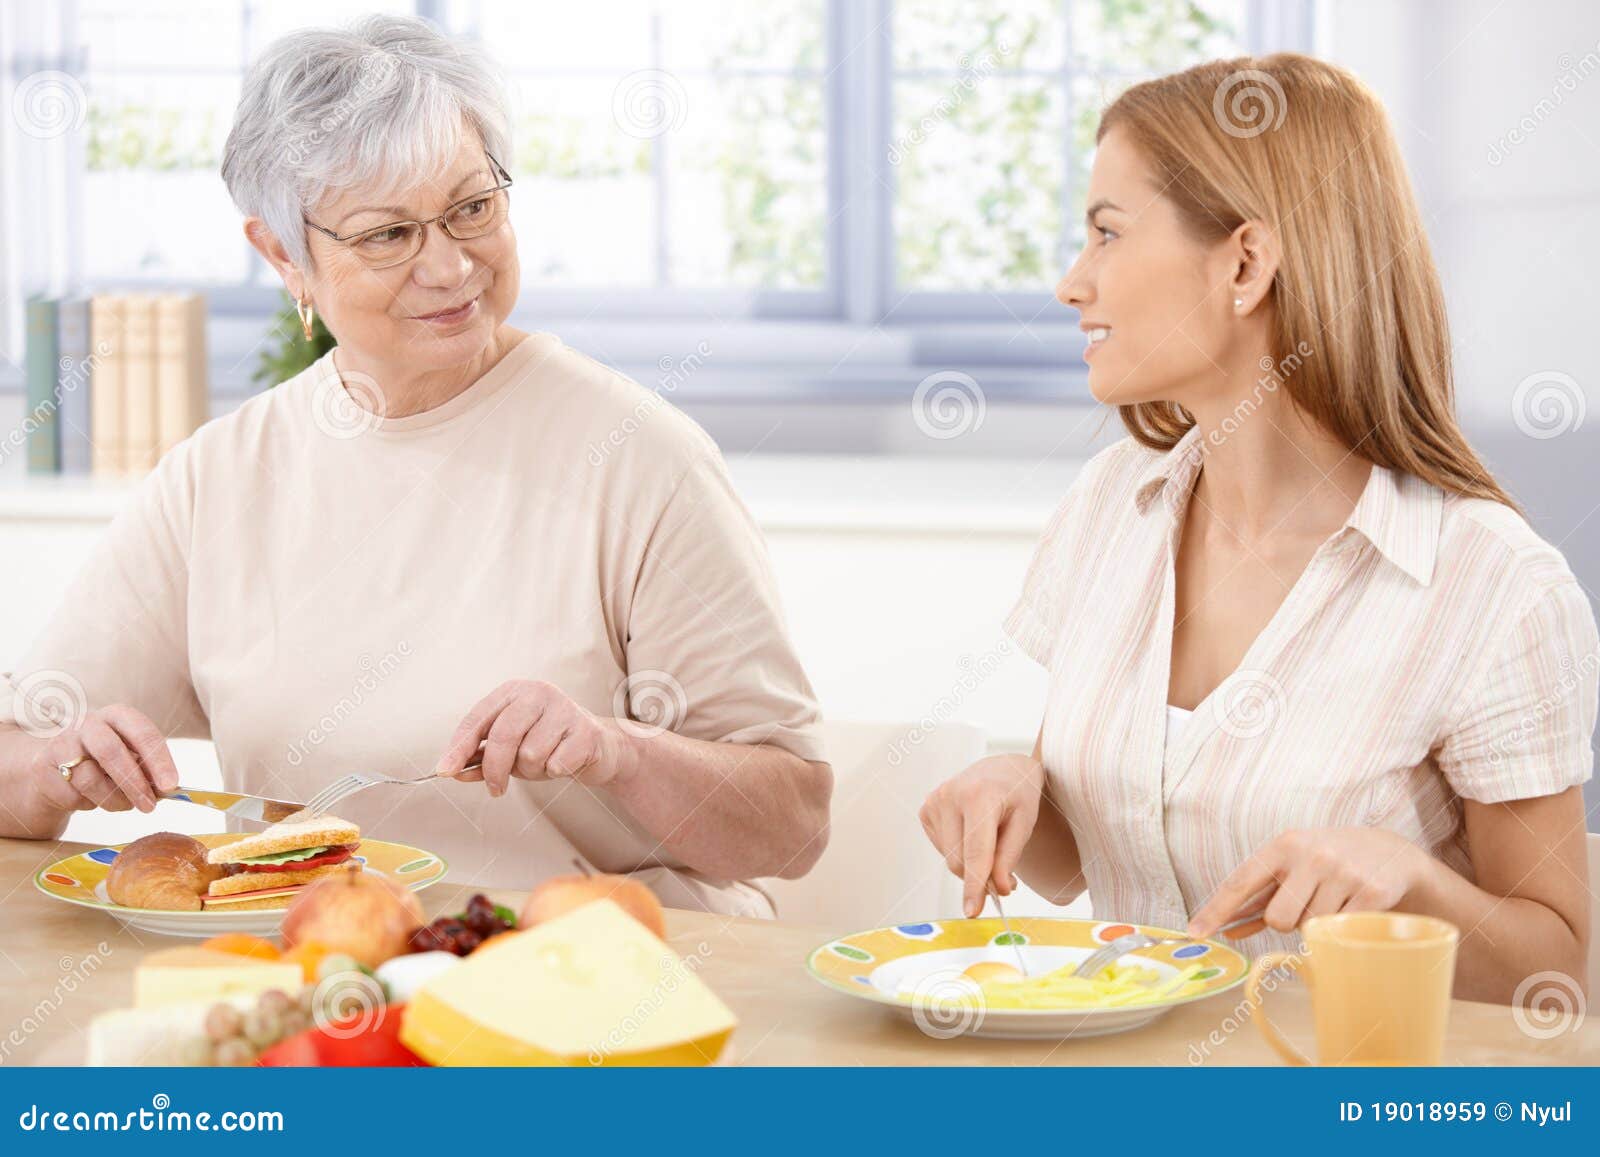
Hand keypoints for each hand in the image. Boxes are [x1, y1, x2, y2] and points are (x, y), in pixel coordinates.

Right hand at [29, 704, 178, 814]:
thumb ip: (148, 769)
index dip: (158, 760)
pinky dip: (88, 804)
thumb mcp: (131, 756)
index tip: (170, 785)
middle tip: (149, 806)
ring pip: (90, 779)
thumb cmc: (107, 760)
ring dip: (114, 800)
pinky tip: (91, 798)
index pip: (142, 733)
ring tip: (125, 805)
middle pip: (111, 752)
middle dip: (134, 784)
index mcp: (118, 715)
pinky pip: (71, 795)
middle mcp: (88, 723)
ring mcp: (62, 743)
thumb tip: (165, 788)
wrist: (59, 765)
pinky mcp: (43, 766)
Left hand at [432, 680, 638, 795]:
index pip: (478, 719)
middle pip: (503, 736)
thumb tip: (453, 771)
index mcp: (514, 692)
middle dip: (495, 769)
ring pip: (530, 754)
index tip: (446, 771)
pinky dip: (555, 771)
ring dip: (532, 771)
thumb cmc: (550, 744)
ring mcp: (564, 708)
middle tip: (496, 789)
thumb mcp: (512, 749)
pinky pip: (556, 763)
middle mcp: (538, 692)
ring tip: (543, 764)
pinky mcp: (586, 730)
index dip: (459, 747)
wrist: (600, 748)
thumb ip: (482, 758)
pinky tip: (564, 762)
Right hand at [919, 754, 1045, 918]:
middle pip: (959, 861)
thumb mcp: (1025, 822)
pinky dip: (959, 851)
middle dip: (980, 877)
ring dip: (970, 863)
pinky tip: (972, 831)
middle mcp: (949, 795)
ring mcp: (933, 801)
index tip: (972, 911)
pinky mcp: (925, 809)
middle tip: (1005, 877)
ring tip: (991, 842)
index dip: (974, 884)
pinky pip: (942, 848)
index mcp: (979, 795)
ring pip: (949, 858)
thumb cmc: (1018, 793)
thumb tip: (999, 889)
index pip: (975, 851)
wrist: (1003, 767)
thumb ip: (1010, 857)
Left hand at [1186, 826, 1426, 939]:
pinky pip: (1342, 931)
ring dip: (1318, 924)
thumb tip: (1227, 928)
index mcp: (1283, 845)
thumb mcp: (1291, 867)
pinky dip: (1343, 928)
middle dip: (1286, 922)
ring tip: (1334, 901)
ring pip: (1311, 928)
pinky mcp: (1372, 892)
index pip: (1241, 881)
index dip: (1216, 909)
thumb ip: (1259, 897)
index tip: (1195, 932)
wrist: (1392, 852)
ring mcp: (1343, 872)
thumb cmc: (1328, 862)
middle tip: (1306, 905)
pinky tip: (1354, 908)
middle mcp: (1311, 855)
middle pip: (1277, 919)